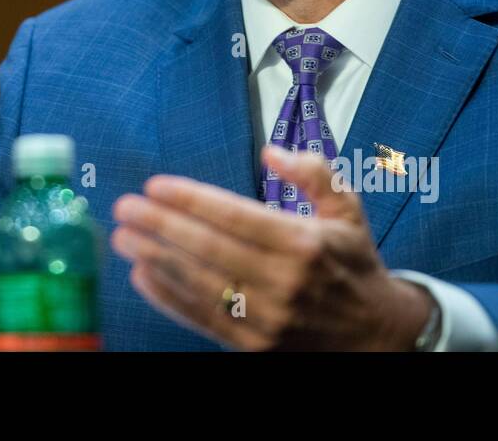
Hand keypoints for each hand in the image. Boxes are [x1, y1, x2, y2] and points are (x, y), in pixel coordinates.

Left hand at [111, 143, 432, 349]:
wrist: (375, 336)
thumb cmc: (352, 264)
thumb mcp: (347, 210)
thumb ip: (313, 173)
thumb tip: (272, 153)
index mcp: (304, 243)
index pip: (235, 216)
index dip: (190, 199)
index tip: (155, 185)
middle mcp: (283, 282)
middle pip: (208, 248)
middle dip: (159, 225)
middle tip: (124, 207)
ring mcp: (266, 318)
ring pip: (198, 284)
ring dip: (153, 258)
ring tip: (122, 237)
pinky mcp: (252, 345)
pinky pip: (200, 318)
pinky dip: (167, 297)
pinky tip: (142, 275)